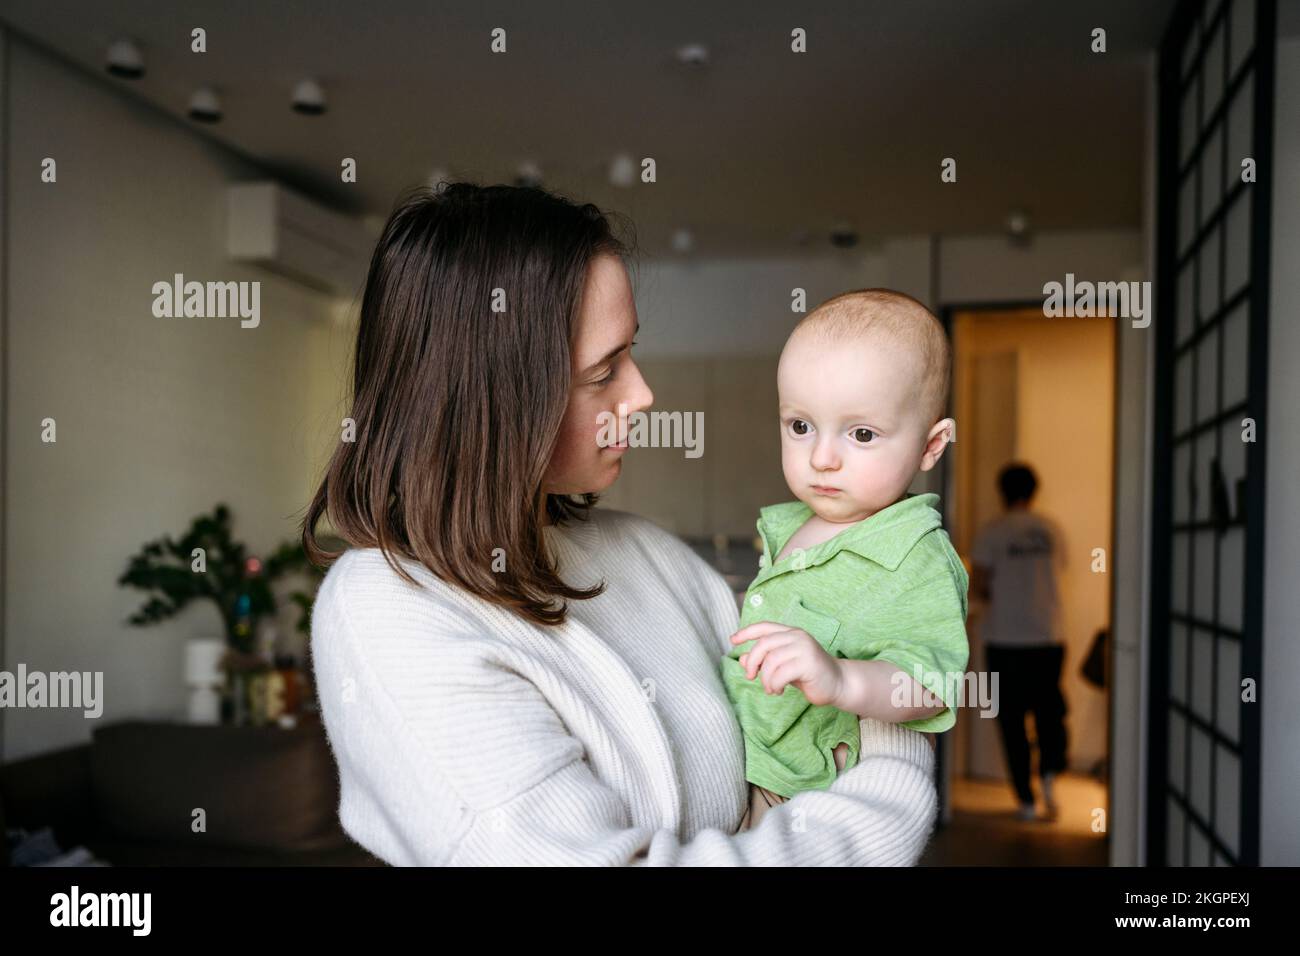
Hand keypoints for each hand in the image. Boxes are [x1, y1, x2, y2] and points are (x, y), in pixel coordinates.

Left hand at [730, 621, 844, 706]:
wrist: (839, 684)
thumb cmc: (809, 675)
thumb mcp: (782, 666)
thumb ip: (764, 661)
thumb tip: (741, 660)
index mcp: (791, 633)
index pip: (764, 627)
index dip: (746, 632)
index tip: (733, 640)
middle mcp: (797, 636)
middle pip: (763, 644)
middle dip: (752, 662)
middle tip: (751, 677)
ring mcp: (804, 648)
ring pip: (771, 660)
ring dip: (766, 679)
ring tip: (771, 689)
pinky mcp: (809, 663)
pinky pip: (781, 673)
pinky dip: (774, 684)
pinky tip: (779, 691)